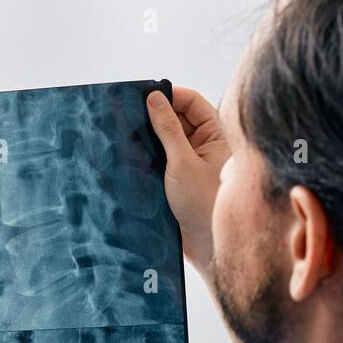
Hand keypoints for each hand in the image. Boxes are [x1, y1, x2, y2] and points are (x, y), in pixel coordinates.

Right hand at [147, 87, 228, 266]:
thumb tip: (154, 98)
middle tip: (129, 114)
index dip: (170, 95)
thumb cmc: (203, 205)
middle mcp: (204, 145)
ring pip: (166, 139)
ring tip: (127, 134)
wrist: (207, 248)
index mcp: (215, 135)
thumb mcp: (182, 163)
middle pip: (178, 118)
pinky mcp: (178, 180)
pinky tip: (131, 155)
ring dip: (149, 137)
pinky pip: (161, 159)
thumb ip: (167, 129)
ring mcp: (191, 162)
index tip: (144, 95)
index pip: (192, 102)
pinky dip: (148, 155)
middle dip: (156, 115)